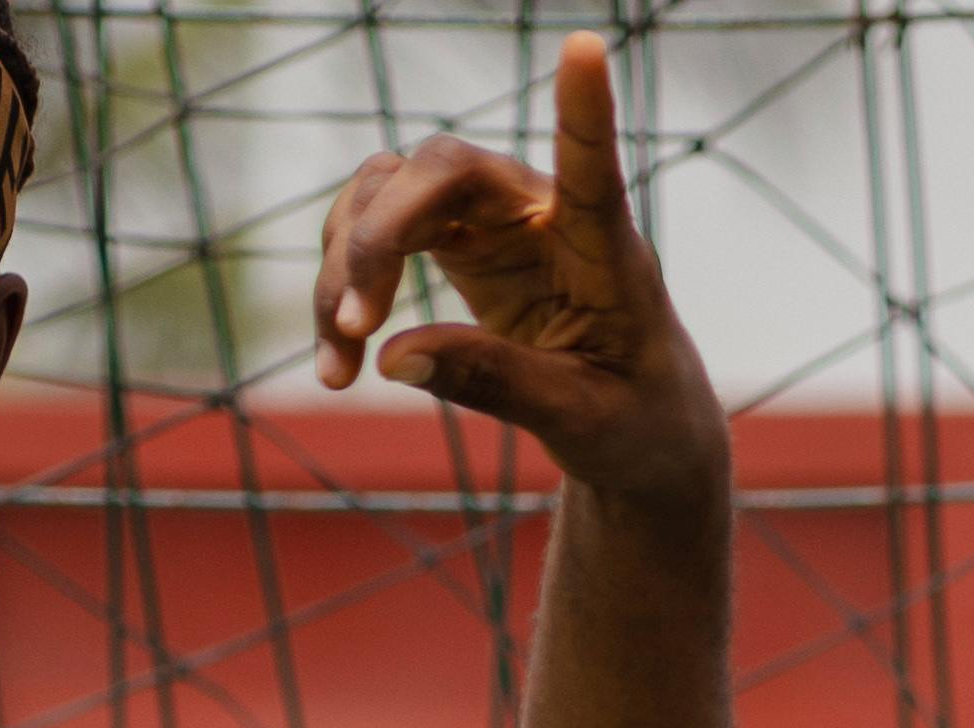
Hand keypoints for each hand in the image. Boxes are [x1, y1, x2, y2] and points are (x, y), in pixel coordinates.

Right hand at [313, 39, 722, 502]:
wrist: (636, 433)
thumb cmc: (635, 422)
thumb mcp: (578, 419)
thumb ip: (498, 384)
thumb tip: (393, 359)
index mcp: (603, 246)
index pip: (591, 166)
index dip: (583, 110)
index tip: (585, 48)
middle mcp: (542, 210)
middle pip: (443, 169)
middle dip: (382, 234)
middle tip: (358, 324)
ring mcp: (493, 220)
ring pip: (393, 192)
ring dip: (347, 263)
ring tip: (337, 363)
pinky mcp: (460, 244)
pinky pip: (380, 237)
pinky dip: (347, 290)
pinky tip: (339, 364)